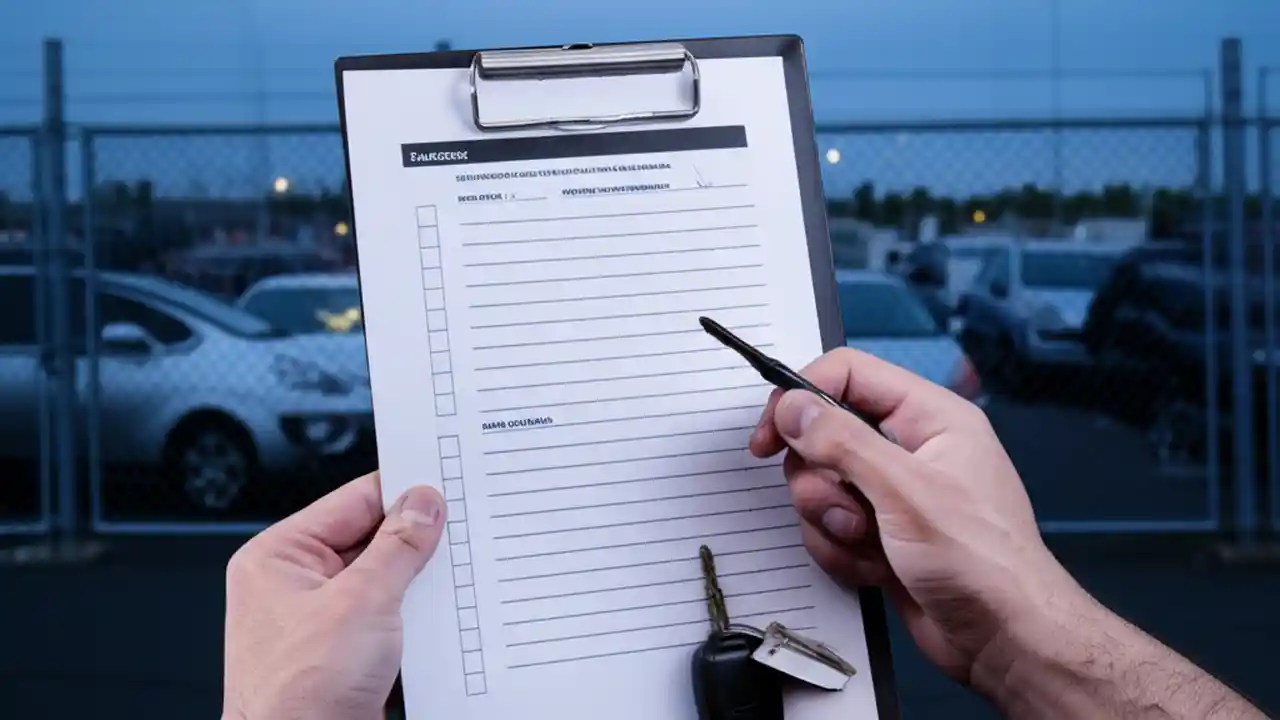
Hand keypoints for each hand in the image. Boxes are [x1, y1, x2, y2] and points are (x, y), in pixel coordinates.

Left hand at [222, 472, 445, 719]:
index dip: (400, 491)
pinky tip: (443, 618)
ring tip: (452, 580)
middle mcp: (293, 585)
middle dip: (415, 542)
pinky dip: (415, 618)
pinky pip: (388, 619)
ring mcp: (319, 622)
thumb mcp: (362, 602)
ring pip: (384, 581)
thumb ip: (399, 546)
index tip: (444, 483)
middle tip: (458, 532)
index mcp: (279, 557)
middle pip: (370, 541)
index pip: (351, 501)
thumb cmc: (298, 695)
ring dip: (418, 583)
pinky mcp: (344, 655)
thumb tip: (422, 505)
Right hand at [749, 350, 1266, 719]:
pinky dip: (840, 551)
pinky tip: (874, 569)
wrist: (1003, 640)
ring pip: (821, 485)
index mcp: (930, 417)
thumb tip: (793, 406)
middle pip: (824, 435)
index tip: (770, 433)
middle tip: (844, 510)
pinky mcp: (880, 533)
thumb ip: (843, 442)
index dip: (801, 395)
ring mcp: (893, 493)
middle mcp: (910, 448)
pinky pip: (830, 526)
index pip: (849, 375)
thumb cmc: (981, 562)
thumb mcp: (905, 492)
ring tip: (867, 545)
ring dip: (831, 522)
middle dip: (820, 481)